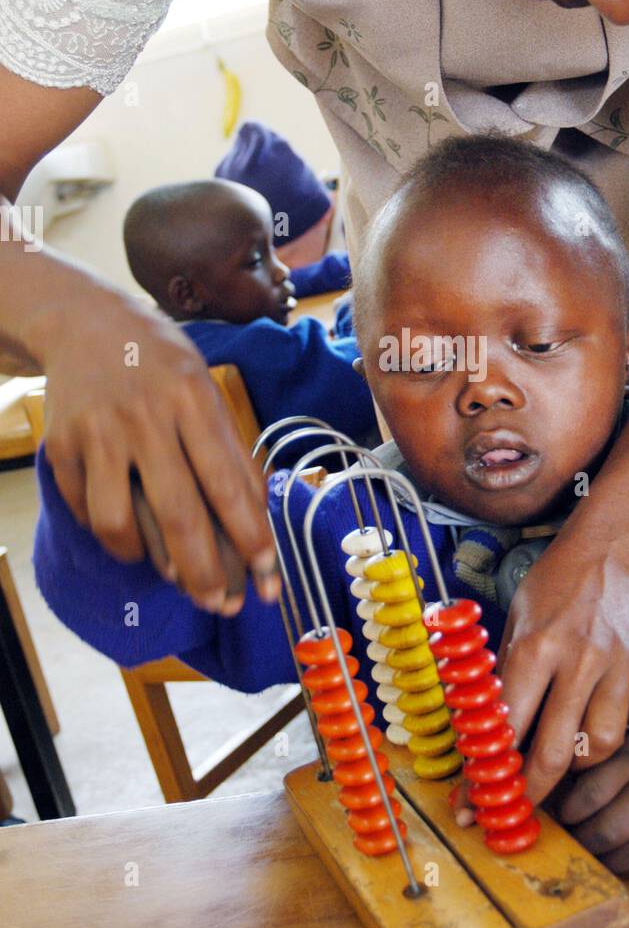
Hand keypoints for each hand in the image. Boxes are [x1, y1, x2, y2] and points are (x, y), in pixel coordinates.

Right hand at [37, 284, 278, 611]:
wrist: (84, 322)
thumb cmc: (161, 363)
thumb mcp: (205, 389)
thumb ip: (229, 449)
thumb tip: (257, 518)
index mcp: (192, 399)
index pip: (228, 482)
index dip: (250, 536)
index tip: (268, 576)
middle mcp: (145, 416)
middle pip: (178, 513)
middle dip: (205, 572)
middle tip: (221, 605)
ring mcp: (97, 432)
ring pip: (119, 523)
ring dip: (149, 560)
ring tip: (169, 571)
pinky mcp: (61, 446)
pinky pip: (86, 511)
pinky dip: (110, 535)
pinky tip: (129, 535)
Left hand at [498, 524, 628, 802]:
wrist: (608, 550)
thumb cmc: (553, 590)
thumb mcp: (513, 624)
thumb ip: (503, 678)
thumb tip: (476, 736)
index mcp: (535, 648)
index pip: (507, 726)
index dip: (487, 773)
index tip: (475, 804)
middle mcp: (579, 658)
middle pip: (555, 750)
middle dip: (534, 790)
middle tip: (523, 804)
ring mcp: (621, 661)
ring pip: (604, 742)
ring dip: (583, 757)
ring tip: (570, 746)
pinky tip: (624, 714)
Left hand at [550, 734, 628, 873]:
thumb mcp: (608, 750)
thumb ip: (579, 768)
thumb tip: (538, 795)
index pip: (594, 792)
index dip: (570, 812)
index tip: (560, 815)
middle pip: (614, 828)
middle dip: (585, 842)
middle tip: (572, 841)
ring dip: (607, 860)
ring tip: (591, 853)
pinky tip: (616, 855)